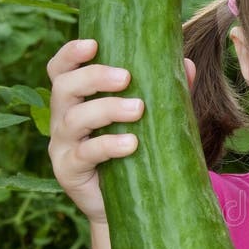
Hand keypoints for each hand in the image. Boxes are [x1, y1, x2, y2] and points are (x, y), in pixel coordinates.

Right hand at [47, 40, 195, 223]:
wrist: (130, 205)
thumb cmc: (139, 155)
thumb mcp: (153, 121)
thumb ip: (166, 93)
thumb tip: (188, 64)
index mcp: (76, 101)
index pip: (61, 71)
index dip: (70, 54)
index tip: (93, 44)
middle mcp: (62, 120)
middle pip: (64, 87)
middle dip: (94, 77)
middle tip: (127, 77)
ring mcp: (62, 147)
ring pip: (74, 119)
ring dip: (107, 109)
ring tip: (139, 108)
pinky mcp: (69, 172)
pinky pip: (84, 154)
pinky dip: (108, 145)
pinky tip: (131, 144)